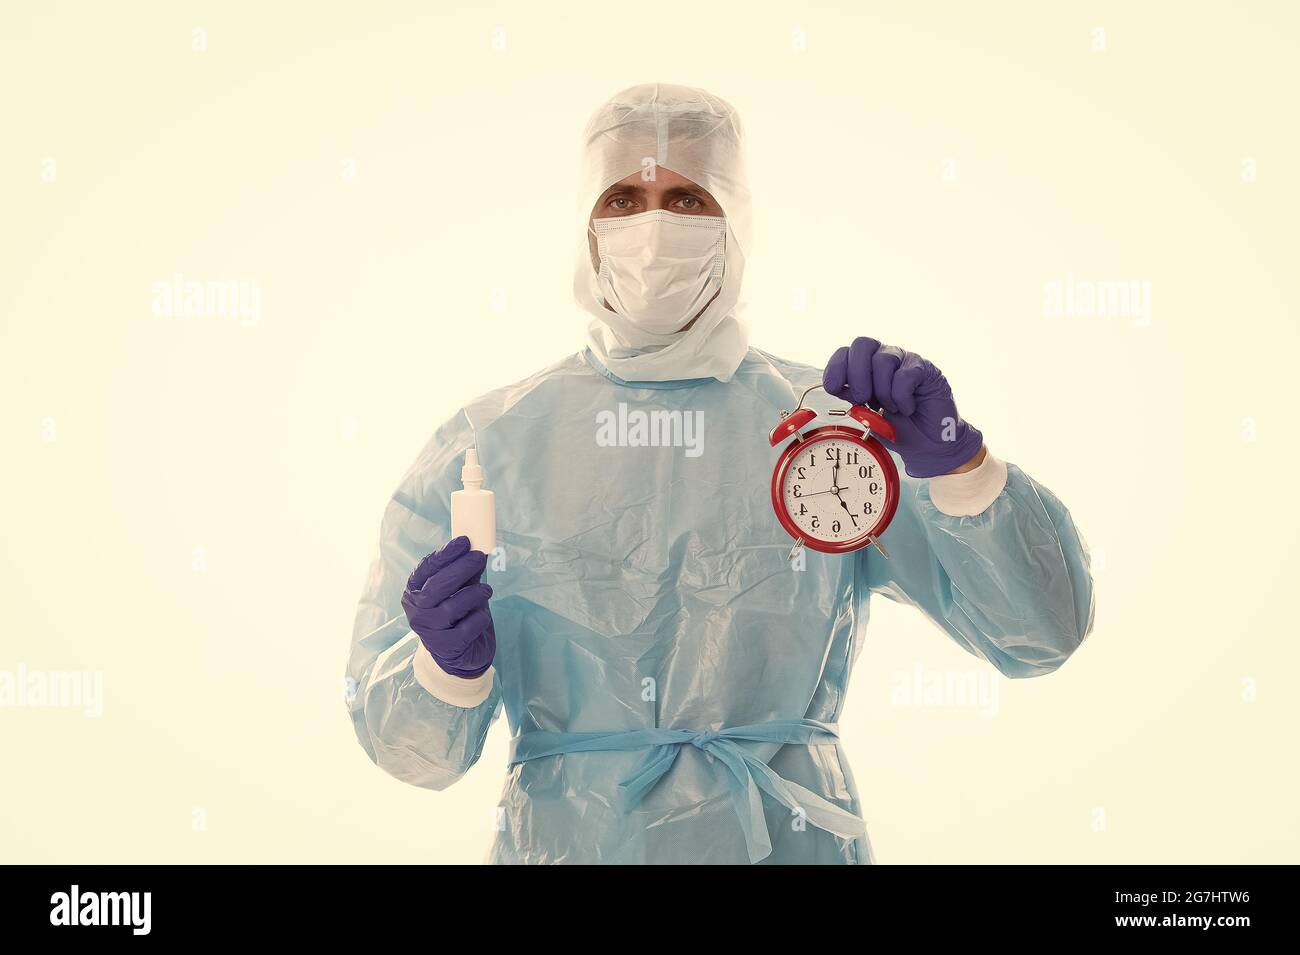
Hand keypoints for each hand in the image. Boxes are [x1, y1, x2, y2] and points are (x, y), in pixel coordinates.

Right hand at [401, 536, 495, 677]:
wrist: (460, 653)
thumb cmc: (458, 614)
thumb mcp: (458, 590)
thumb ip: (464, 573)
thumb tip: (477, 551)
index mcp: (414, 591)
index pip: (426, 569)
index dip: (445, 554)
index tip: (464, 541)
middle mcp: (416, 611)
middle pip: (437, 587)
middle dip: (460, 569)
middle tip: (479, 557)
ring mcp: (428, 631)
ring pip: (452, 607)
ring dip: (474, 594)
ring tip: (486, 590)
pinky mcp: (445, 647)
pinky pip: (467, 628)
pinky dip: (479, 618)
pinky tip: (482, 615)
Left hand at [823, 337, 983, 477]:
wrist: (927, 444)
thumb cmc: (898, 428)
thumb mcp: (866, 415)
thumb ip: (851, 399)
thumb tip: (837, 386)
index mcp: (866, 367)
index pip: (845, 352)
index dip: (836, 367)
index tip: (834, 388)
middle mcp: (885, 358)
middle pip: (862, 344)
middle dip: (857, 375)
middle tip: (864, 399)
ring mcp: (905, 360)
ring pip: (883, 360)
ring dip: (882, 391)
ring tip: (891, 408)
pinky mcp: (925, 369)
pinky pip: (905, 375)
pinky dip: (901, 398)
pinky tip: (908, 408)